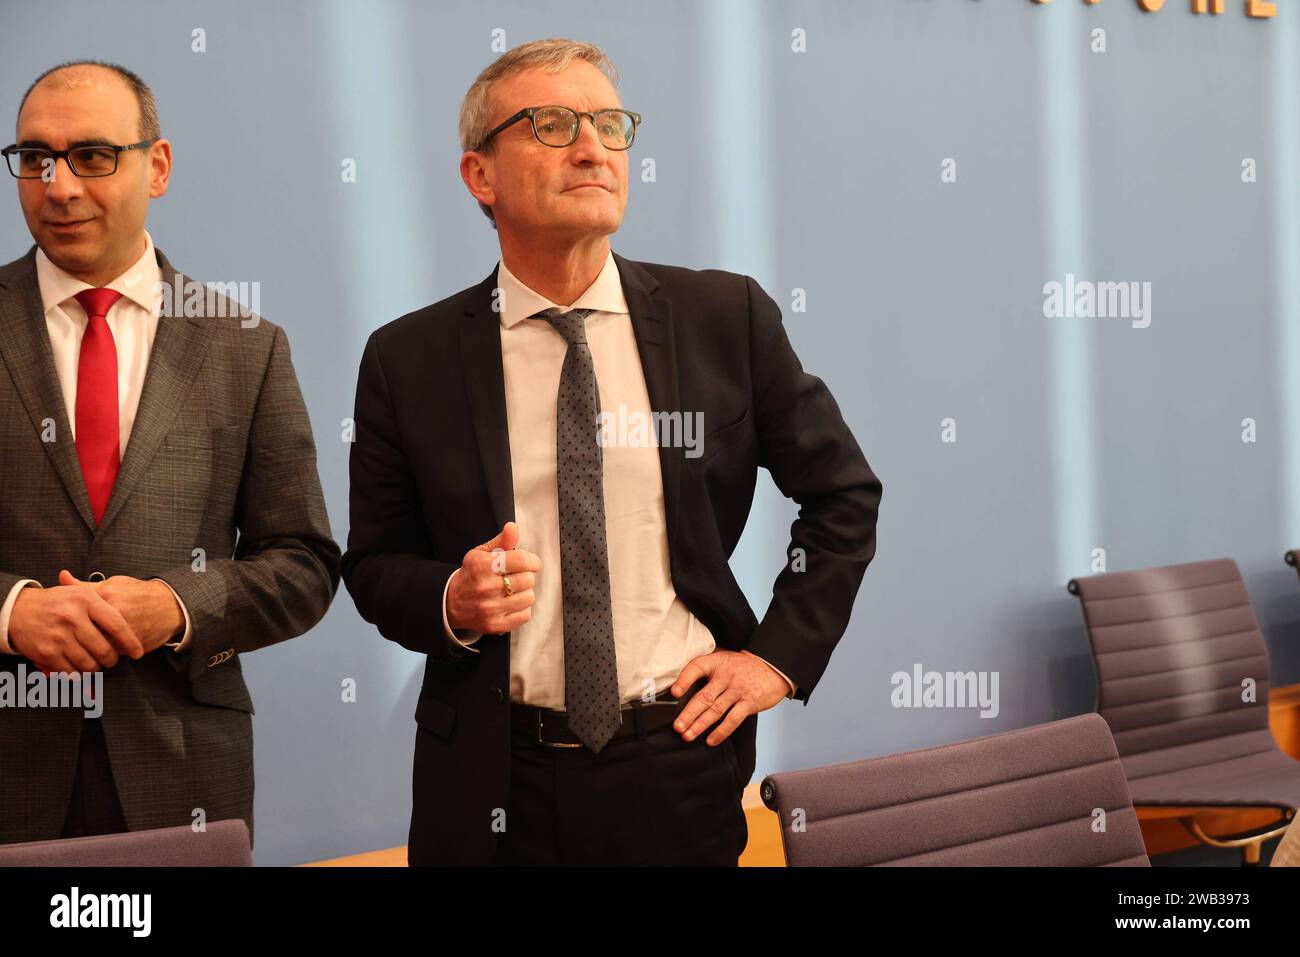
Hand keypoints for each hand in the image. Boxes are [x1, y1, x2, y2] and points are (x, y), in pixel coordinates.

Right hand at [8, 576, 143, 672]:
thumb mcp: (81, 594)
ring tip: (95, 662)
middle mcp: (72, 618)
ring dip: (95, 668)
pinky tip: (78, 668)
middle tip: (111, 659)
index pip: (116, 625)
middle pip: (104, 650)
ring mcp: (59, 636)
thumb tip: (131, 621)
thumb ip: (105, 605)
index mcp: (85, 600)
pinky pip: (71, 672)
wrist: (19, 610)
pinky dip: (78, 674)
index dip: (131, 642)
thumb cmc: (58, 602)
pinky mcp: (47, 653)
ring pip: (89, 664)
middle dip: (112, 659)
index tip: (138, 652)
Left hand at [58, 571, 184, 653]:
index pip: (76, 614)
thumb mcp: (113, 584)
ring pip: (96, 647)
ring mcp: (124, 630)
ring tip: (84, 650)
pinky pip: (110, 654)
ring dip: (89, 651)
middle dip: (76, 641)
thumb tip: (62, 575)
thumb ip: (85, 586)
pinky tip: (103, 652)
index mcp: (106, 596)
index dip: (67, 624)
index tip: (62, 628)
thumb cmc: (139, 594)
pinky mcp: (133, 645)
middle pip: (84, 633)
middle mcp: (115, 612)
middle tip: (70, 644)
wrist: (171, 606)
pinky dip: (105, 654)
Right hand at [446, 521, 541, 633]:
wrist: (450, 603)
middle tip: (516, 576)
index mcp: (483, 566)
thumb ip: (501, 541)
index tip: (532, 563)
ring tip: (512, 590)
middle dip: (525, 576)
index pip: (521, 560)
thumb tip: (513, 528)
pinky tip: (511, 603)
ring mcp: (490, 608)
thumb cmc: (470, 575)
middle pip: (527, 579)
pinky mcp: (495, 624)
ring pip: (529, 597)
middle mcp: (486, 587)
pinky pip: (525, 615)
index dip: (533, 561)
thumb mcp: (480, 553)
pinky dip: (522, 609)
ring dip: (524, 592)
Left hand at [669, 650, 790, 745]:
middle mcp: (726, 676)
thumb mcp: (723, 659)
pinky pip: (733, 719)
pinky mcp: (749, 703)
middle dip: (688, 714)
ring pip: (715, 710)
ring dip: (700, 725)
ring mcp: (738, 690)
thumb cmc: (743, 666)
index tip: (674, 692)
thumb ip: (707, 669)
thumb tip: (681, 684)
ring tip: (688, 735)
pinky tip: (711, 740)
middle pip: (704, 697)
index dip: (684, 680)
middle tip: (678, 726)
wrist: (772, 667)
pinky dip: (721, 732)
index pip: (697, 668)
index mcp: (717, 662)